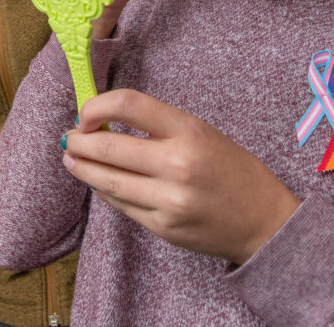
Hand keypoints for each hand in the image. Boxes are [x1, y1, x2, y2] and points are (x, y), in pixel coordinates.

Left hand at [63, 88, 298, 265]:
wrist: (264, 221)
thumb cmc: (232, 169)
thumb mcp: (202, 132)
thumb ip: (157, 127)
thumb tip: (105, 122)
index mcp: (189, 131)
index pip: (129, 105)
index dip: (97, 106)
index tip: (86, 113)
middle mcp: (177, 165)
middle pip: (108, 148)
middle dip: (79, 142)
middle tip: (69, 138)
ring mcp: (168, 200)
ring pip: (107, 182)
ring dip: (82, 168)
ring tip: (71, 159)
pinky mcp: (163, 228)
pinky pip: (121, 205)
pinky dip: (104, 191)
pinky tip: (96, 181)